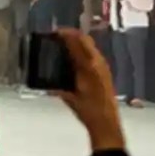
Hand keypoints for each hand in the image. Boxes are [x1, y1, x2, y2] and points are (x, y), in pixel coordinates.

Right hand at [53, 29, 122, 151]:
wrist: (106, 123)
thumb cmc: (88, 111)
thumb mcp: (70, 96)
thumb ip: (59, 85)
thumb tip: (48, 77)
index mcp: (89, 65)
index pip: (77, 42)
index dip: (66, 34)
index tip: (54, 32)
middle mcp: (98, 62)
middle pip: (85, 41)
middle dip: (72, 35)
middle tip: (58, 36)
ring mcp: (103, 67)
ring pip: (89, 47)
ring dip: (77, 43)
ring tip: (63, 44)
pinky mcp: (104, 74)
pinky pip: (92, 56)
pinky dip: (82, 52)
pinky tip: (73, 59)